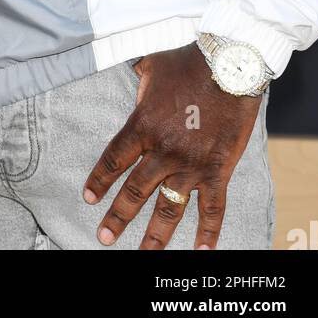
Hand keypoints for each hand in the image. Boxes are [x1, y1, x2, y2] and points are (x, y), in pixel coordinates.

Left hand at [83, 43, 262, 249]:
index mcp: (143, 125)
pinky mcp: (218, 170)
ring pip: (169, 208)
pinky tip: (201, 252)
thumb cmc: (188, 62)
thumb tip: (131, 78)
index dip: (100, 181)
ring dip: (155, 235)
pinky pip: (212, 208)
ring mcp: (191, 165)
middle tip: (104, 237)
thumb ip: (137, 79)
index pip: (114, 160)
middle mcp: (163, 151)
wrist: (229, 67)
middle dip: (118, 217)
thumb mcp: (151, 64)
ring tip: (144, 254)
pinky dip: (208, 232)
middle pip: (135, 191)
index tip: (89, 199)